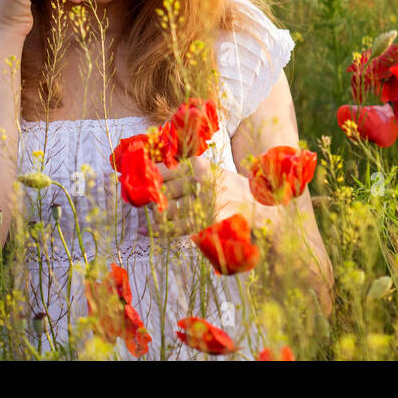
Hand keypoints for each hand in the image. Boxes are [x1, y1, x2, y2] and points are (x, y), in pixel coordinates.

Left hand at [140, 153, 256, 236]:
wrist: (259, 209)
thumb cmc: (233, 190)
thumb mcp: (214, 173)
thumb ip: (190, 173)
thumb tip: (158, 175)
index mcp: (201, 167)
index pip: (167, 171)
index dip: (150, 177)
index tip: (138, 181)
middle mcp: (201, 183)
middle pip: (165, 190)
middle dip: (149, 197)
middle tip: (138, 201)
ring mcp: (204, 203)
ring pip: (168, 210)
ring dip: (154, 215)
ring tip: (145, 219)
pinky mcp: (206, 222)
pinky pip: (177, 227)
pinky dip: (160, 230)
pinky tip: (147, 230)